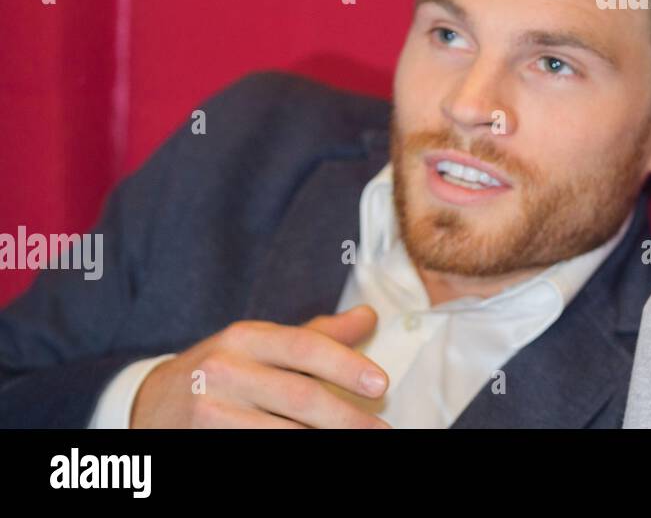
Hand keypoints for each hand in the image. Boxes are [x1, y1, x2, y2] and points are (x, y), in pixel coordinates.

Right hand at [131, 305, 390, 427]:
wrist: (150, 403)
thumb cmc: (223, 371)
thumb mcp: (261, 344)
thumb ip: (316, 335)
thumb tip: (369, 316)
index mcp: (245, 338)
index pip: (305, 347)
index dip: (347, 366)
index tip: (382, 385)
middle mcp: (225, 370)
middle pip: (300, 396)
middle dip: (348, 417)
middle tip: (381, 431)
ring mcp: (210, 410)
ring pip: (283, 431)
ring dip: (324, 440)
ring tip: (355, 445)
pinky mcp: (201, 441)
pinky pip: (258, 448)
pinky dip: (292, 451)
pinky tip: (315, 452)